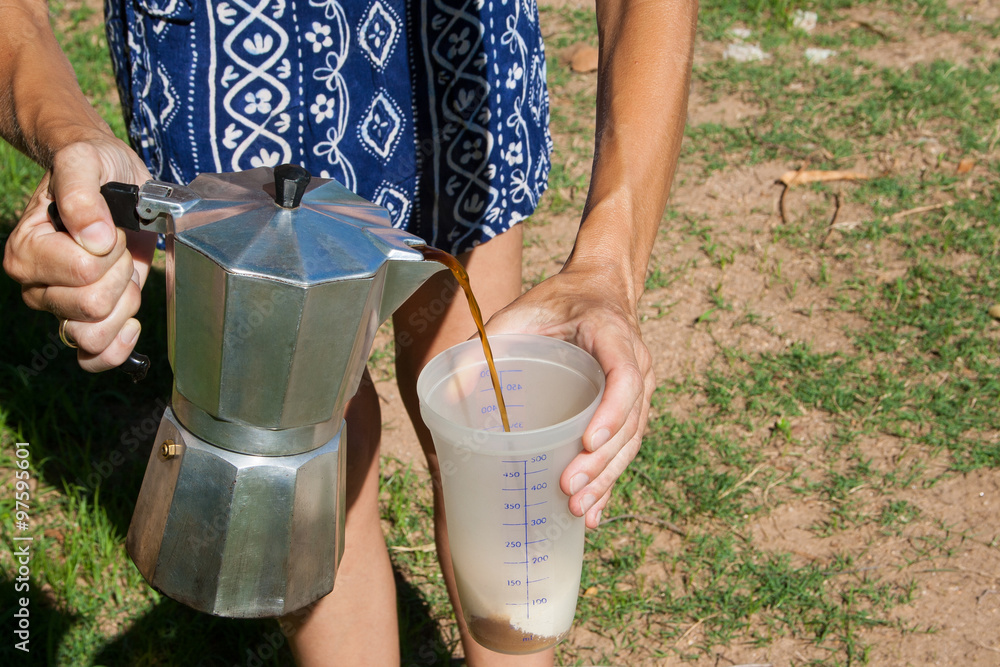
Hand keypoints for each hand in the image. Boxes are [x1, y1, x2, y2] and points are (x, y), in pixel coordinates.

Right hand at [3, 138, 155, 370]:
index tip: (109, 226)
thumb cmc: (93, 168)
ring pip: (93, 335)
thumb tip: (93, 236)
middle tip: (119, 247)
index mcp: (26, 251)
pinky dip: (118, 348)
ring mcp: (62, 307)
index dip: (110, 248)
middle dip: (120, 273)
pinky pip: (95, 357)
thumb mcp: (84, 161)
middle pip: (91, 307)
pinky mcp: (88, 321)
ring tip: (124, 274)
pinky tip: (132, 323)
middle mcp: (37, 285)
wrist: (110, 177)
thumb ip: (82, 192)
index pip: (83, 271)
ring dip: (124, 304)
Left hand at [485, 264, 654, 528]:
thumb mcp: (517, 315)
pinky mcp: (629, 409)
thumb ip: (484, 347)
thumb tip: (449, 392)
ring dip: (605, 479)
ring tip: (576, 509)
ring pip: (629, 442)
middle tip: (568, 489)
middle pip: (629, 422)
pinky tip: (590, 514)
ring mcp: (639, 391)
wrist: (597, 288)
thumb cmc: (556, 302)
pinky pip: (623, 448)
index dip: (612, 411)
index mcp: (614, 336)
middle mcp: (637, 365)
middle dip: (600, 461)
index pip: (625, 377)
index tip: (587, 441)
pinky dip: (607, 481)